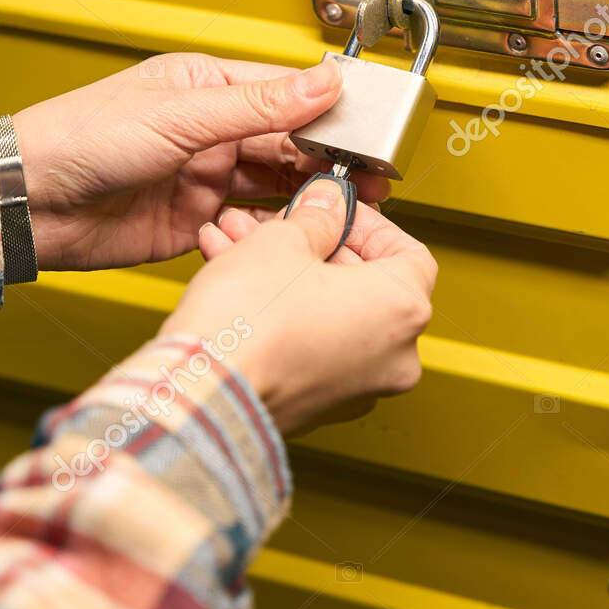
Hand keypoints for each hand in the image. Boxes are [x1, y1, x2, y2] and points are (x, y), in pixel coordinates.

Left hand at [11, 54, 390, 270]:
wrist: (29, 206)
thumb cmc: (81, 140)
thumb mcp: (179, 116)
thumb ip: (257, 105)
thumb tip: (321, 81)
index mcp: (205, 87)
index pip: (285, 93)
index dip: (329, 111)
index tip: (369, 128)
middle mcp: (210, 131)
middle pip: (288, 143)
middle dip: (329, 159)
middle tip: (372, 176)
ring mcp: (204, 179)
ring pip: (276, 184)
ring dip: (310, 195)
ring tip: (349, 207)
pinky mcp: (197, 224)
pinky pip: (251, 225)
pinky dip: (277, 229)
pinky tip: (300, 232)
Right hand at [165, 181, 437, 435]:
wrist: (201, 395)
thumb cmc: (248, 327)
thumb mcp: (285, 240)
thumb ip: (318, 214)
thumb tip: (329, 205)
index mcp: (403, 310)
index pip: (408, 252)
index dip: (366, 224)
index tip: (333, 211)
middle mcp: (394, 355)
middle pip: (362, 281)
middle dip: (311, 244)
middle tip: (277, 222)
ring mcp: (358, 385)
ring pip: (329, 310)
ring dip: (287, 273)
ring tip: (240, 243)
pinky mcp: (319, 403)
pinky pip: (311, 342)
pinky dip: (283, 312)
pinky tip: (238, 279)